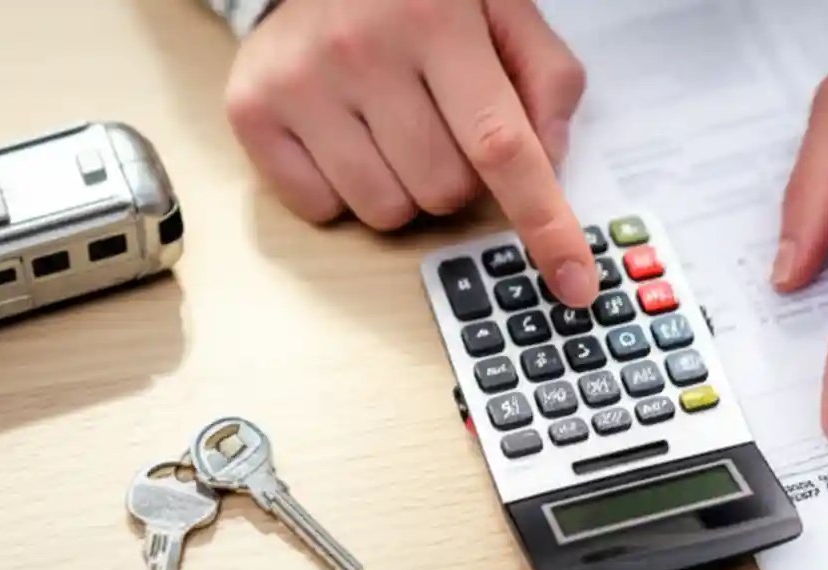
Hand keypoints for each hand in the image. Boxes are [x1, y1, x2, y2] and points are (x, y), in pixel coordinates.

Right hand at [224, 0, 598, 306]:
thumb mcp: (501, 7)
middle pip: (443, 193)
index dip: (545, 222)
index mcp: (435, 18)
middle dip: (457, 175)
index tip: (575, 283)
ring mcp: (300, 83)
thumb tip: (549, 162)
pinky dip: (342, 190)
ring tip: (386, 122)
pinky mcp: (253, 112)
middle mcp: (360, 50)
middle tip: (437, 118)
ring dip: (401, 187)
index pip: (502, 145)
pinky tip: (341, 133)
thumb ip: (546, 77)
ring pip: (386, 213)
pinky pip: (322, 211)